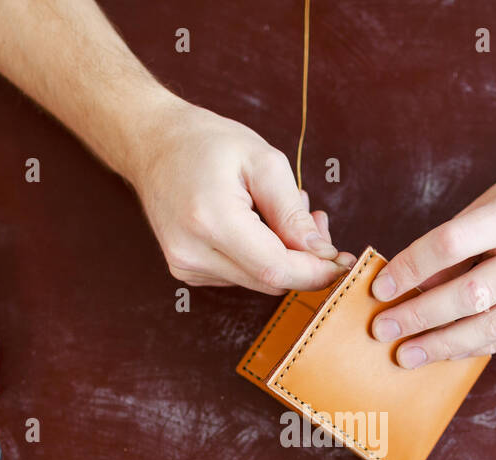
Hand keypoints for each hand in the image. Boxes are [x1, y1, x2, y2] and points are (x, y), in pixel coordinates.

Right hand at [123, 98, 354, 293]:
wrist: (151, 143)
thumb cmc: (206, 143)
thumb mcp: (262, 162)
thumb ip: (293, 213)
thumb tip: (322, 254)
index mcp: (211, 221)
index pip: (276, 270)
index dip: (316, 272)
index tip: (344, 261)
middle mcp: (192, 253)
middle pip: (270, 281)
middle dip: (305, 260)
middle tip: (319, 221)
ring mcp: (186, 266)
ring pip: (258, 281)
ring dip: (284, 256)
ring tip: (284, 211)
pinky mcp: (186, 271)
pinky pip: (240, 275)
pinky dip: (260, 256)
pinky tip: (257, 224)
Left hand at [369, 160, 495, 366]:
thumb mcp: (493, 200)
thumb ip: (455, 243)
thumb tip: (410, 288)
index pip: (453, 243)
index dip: (411, 269)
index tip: (381, 289)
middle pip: (473, 294)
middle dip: (421, 316)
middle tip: (385, 330)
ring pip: (495, 326)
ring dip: (444, 344)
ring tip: (409, 353)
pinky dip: (478, 345)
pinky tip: (449, 350)